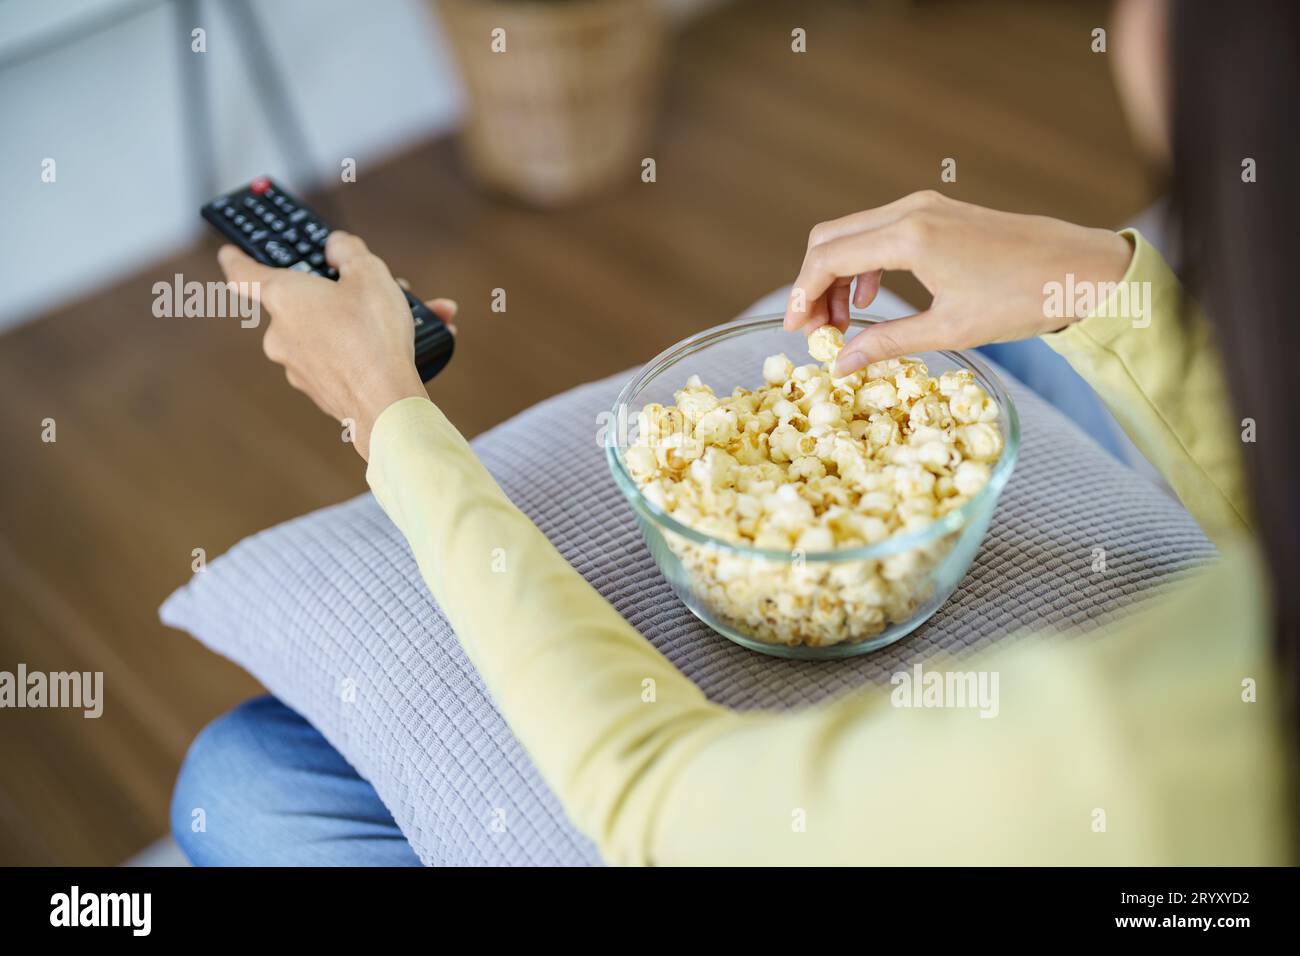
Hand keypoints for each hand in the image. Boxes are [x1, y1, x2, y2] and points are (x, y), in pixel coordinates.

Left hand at [217, 232, 456, 460]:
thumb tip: (337, 247)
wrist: (385, 403)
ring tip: (412, 319)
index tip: (230, 253)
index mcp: (283, 296)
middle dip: (339, 295)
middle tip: (372, 289)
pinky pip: (342, 361)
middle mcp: (280, 332)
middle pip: (305, 304)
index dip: (237, 258)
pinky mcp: (318, 391)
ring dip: (364, 324)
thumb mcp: (369, 273)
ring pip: (329, 333)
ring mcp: (296, 366)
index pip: (243, 272)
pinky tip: (405, 348)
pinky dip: (368, 351)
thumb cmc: (372, 335)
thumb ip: (349, 251)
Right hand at [783, 191, 1133, 373]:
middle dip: (812, 283)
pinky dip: (863, 262)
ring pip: (853, 233)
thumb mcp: (950, 330)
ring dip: (837, 274)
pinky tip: (871, 297)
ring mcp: (925, 206)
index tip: (793, 330)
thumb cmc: (1021, 299)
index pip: (828, 258)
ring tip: (841, 322)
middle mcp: (911, 211)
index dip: (801, 295)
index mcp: (909, 237)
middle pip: (831, 238)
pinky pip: (880, 231)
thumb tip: (841, 364)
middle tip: (812, 328)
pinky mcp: (938, 211)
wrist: (1080, 268)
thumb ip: (887, 343)